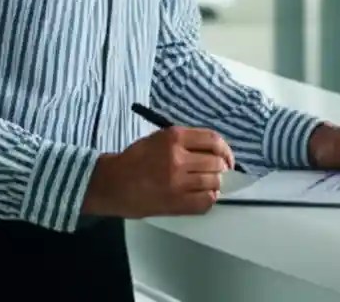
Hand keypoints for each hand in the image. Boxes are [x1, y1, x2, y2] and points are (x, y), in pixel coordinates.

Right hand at [82, 126, 234, 217]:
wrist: (112, 184)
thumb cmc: (134, 160)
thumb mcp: (158, 139)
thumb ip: (185, 141)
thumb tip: (212, 151)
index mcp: (174, 138)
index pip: (213, 140)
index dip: (225, 150)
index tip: (227, 158)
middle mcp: (178, 158)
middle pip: (216, 163)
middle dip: (220, 169)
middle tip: (216, 173)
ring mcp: (178, 182)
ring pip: (214, 182)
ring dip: (215, 184)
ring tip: (208, 185)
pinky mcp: (176, 202)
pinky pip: (205, 201)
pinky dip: (210, 198)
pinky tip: (204, 196)